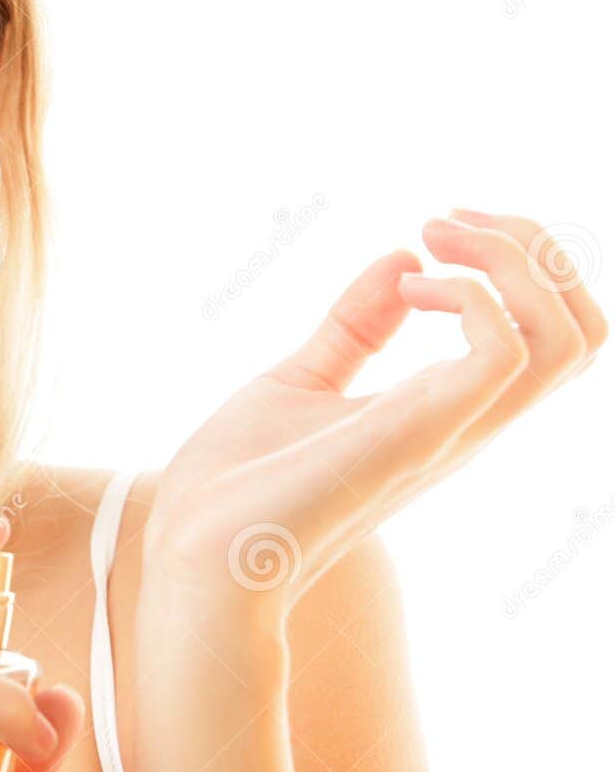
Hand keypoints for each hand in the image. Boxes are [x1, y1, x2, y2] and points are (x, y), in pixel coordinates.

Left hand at [142, 207, 605, 629]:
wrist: (195, 550)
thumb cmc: (235, 484)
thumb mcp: (302, 382)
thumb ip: (355, 328)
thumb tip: (400, 260)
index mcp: (445, 412)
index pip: (552, 340)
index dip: (522, 267)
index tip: (438, 231)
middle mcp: (463, 424)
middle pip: (584, 332)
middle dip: (537, 251)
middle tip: (448, 220)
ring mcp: (446, 431)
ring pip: (568, 341)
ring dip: (517, 263)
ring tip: (435, 238)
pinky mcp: (413, 433)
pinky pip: (503, 353)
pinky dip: (469, 296)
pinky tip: (409, 288)